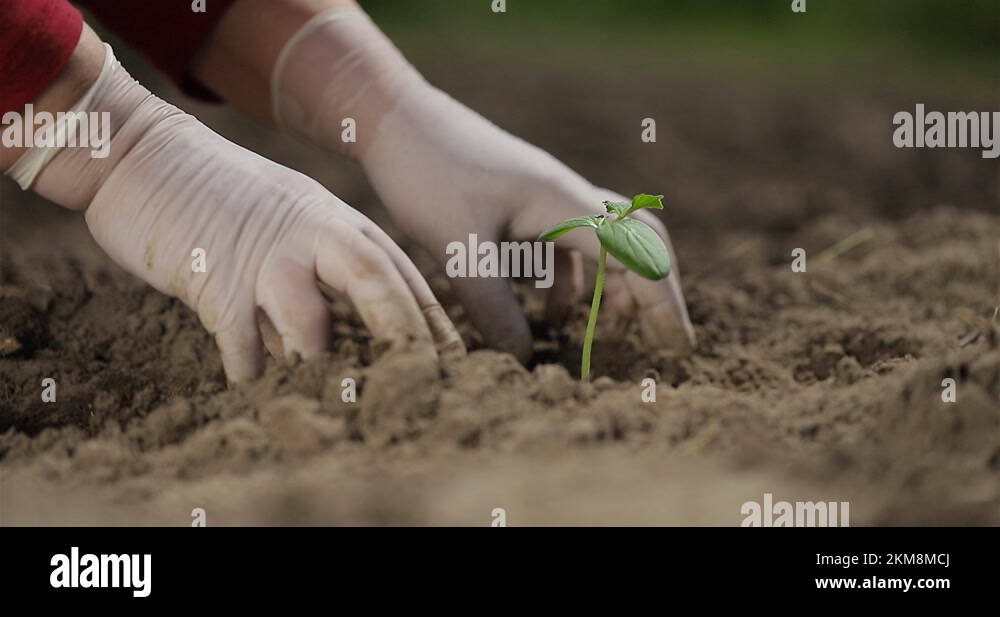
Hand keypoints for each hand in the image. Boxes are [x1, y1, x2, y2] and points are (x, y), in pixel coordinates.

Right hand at [13, 44, 462, 381]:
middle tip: (422, 383)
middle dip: (405, 335)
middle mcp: (308, 233)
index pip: (398, 270)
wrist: (144, 155)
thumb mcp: (291, 215)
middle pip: (374, 281)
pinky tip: (255, 395)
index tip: (455, 362)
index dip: (431, 319)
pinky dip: (252, 376)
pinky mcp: (213, 280)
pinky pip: (241, 344)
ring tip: (333, 403)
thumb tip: (344, 335)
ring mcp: (261, 257)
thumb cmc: (224, 195)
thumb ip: (320, 268)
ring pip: (308, 319)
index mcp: (333, 219)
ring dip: (323, 365)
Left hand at [268, 9, 695, 361]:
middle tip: (652, 346)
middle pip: (635, 247)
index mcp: (565, 203)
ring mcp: (547, 202)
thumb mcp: (457, 246)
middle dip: (649, 297)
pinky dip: (564, 285)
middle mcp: (567, 199)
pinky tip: (543, 316)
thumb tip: (524, 359)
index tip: (676, 349)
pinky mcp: (523, 208)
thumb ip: (493, 306)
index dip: (662, 304)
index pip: (637, 255)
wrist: (394, 119)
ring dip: (605, 294)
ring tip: (594, 342)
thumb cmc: (426, 171)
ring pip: (599, 251)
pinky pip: (563, 251)